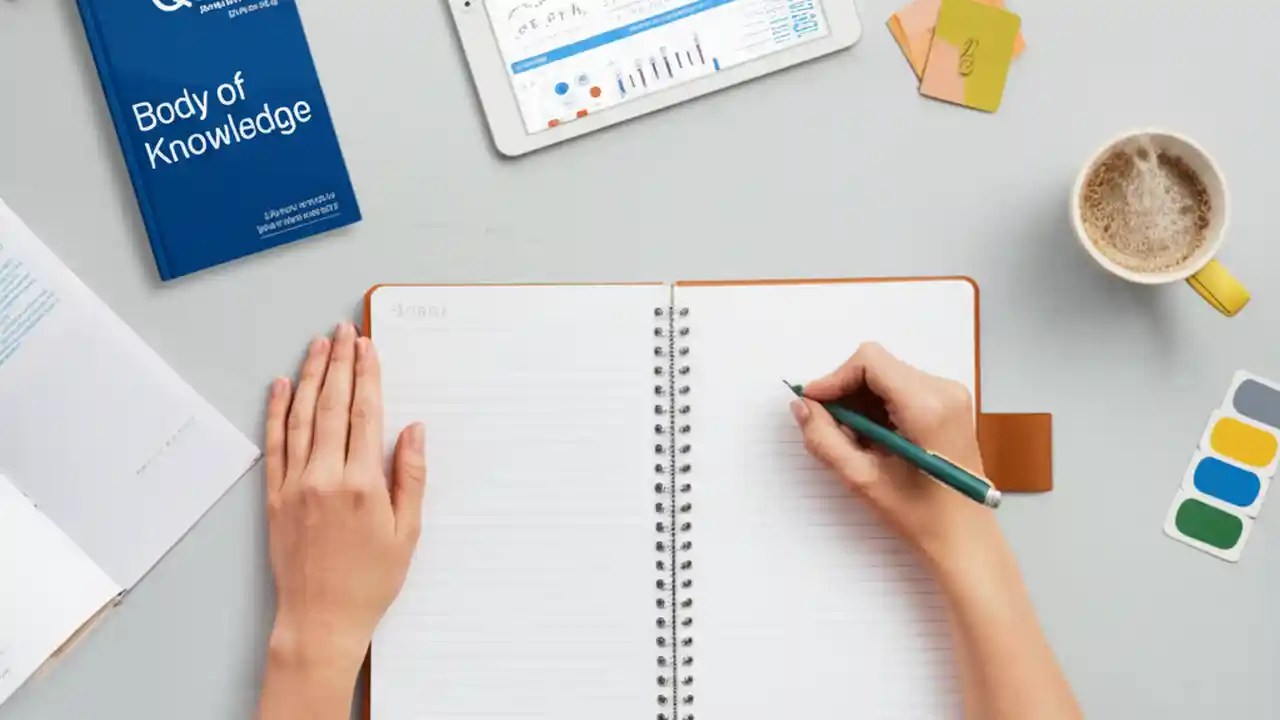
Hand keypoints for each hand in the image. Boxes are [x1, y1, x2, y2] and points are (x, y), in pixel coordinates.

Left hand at [263, 322, 424, 675]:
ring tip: (317, 346)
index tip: (368, 348)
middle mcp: (324, 477)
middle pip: (331, 405)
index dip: (367, 376)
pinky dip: (276, 412)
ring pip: (301, 417)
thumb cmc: (369, 582)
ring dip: (309, 376)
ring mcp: (295, 485)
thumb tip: (413, 430)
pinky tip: (280, 387)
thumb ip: (410, 476)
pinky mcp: (274, 497)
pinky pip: (274, 444)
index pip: (364, 414)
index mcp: (361, 484)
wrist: (320, 619)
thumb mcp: (406, 532)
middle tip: (343, 333)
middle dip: (339, 363)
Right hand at [790, 342, 1001, 573]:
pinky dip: (879, 407)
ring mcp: (950, 395)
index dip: (834, 379)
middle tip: (832, 429)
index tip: (814, 404)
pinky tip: (876, 439)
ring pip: (886, 376)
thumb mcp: (862, 479)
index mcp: (927, 406)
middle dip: (846, 393)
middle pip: (877, 366)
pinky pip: (901, 388)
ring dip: (861, 402)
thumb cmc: (921, 515)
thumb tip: (801, 407)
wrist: (965, 536)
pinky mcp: (949, 404)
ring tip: (857, 441)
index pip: (869, 361)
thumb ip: (824, 438)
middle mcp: (944, 391)